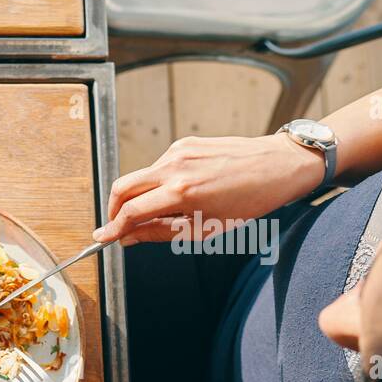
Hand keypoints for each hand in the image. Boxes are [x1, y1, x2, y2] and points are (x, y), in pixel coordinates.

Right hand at [94, 133, 325, 245]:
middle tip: (117, 226)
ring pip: (140, 177)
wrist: (279, 165)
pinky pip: (158, 167)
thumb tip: (130, 237)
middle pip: (122, 187)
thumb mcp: (206, 229)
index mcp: (182, 193)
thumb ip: (161, 232)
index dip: (113, 228)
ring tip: (161, 213)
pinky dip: (157, 184)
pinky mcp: (185, 143)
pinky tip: (179, 194)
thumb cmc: (250, 202)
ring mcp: (178, 151)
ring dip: (139, 197)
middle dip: (114, 209)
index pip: (131, 211)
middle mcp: (175, 167)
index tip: (102, 238)